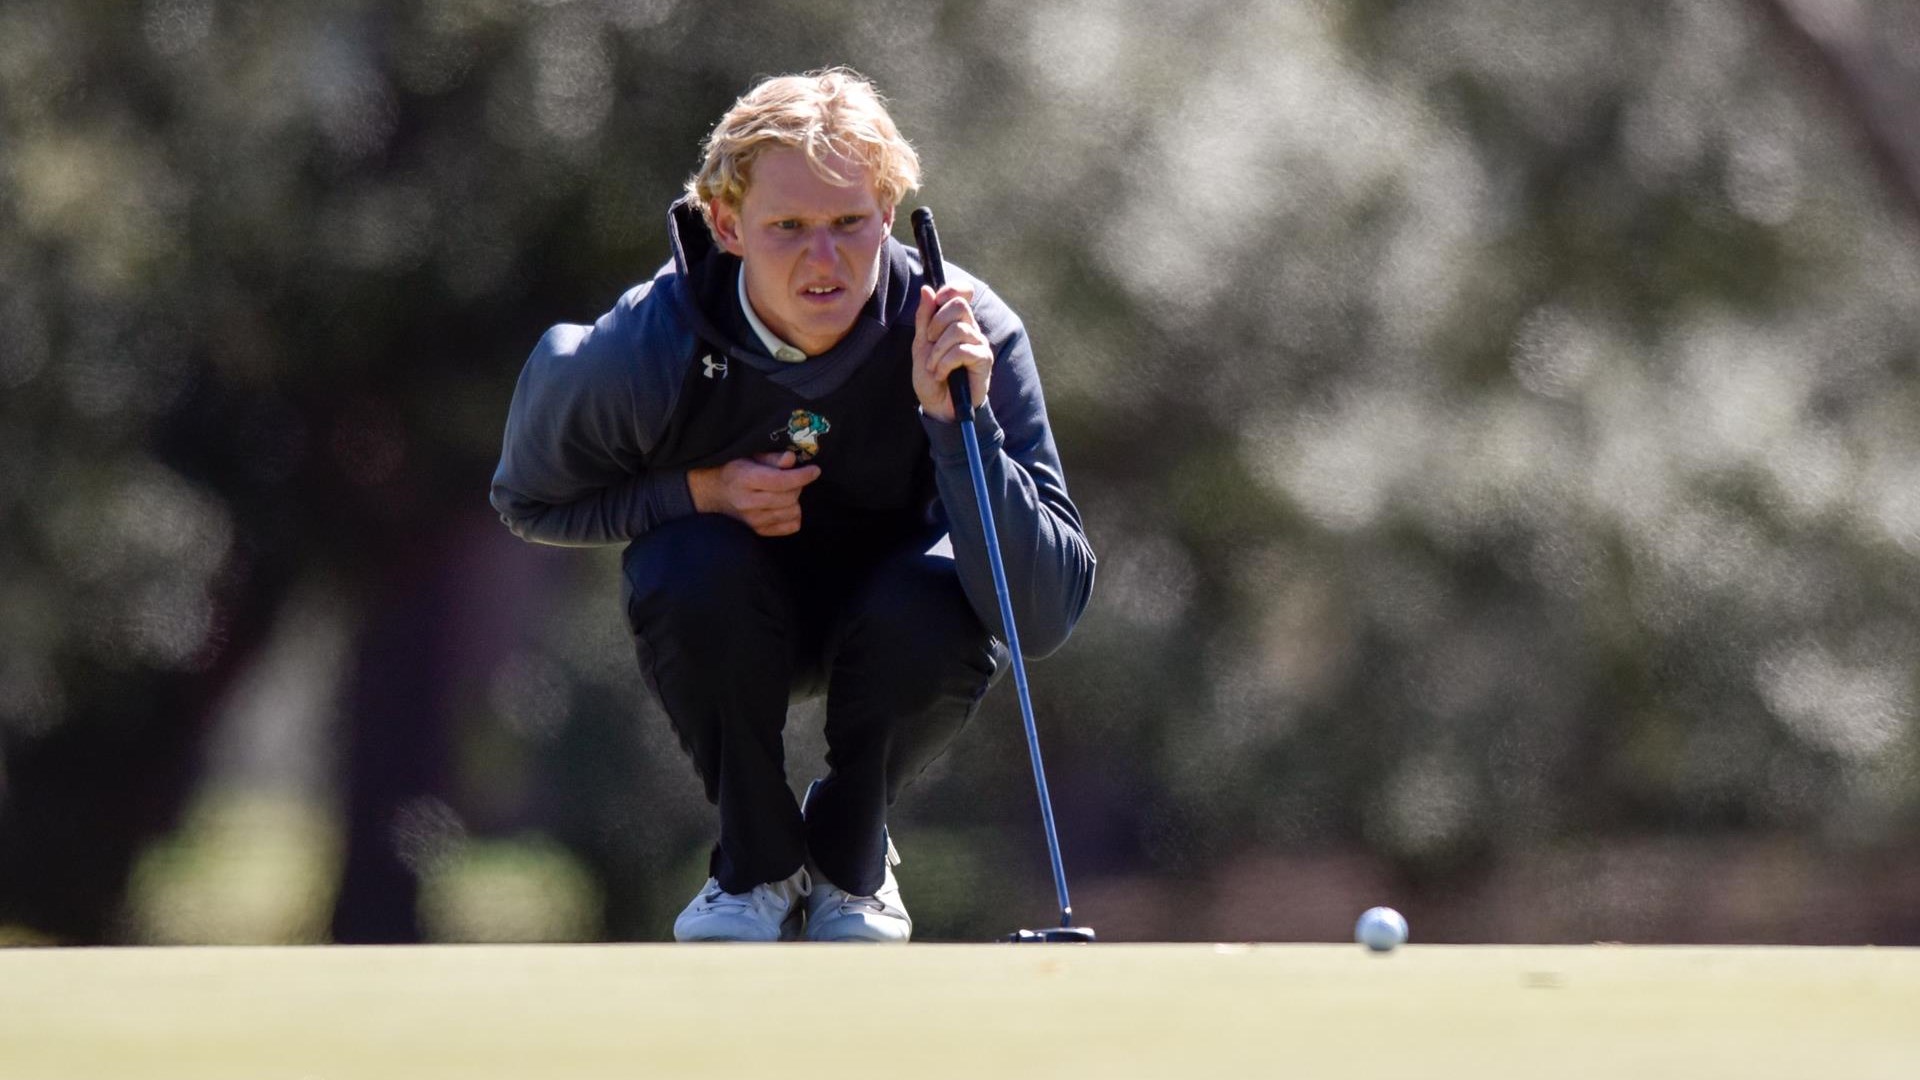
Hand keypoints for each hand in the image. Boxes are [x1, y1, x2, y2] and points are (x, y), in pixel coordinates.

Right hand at [686, 451, 820, 535]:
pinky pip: (790, 527)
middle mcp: (748, 502)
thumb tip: (791, 459)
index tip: (815, 470)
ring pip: (792, 512)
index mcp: (745, 479)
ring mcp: (753, 521)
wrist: (714, 493)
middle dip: (798, 486)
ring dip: (795, 501)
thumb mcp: (750, 457)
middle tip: (794, 479)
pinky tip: (785, 507)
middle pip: (789, 497)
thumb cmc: (735, 471)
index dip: (802, 476)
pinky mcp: (758, 532)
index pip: (781, 481)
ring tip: (786, 492)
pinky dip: (793, 516)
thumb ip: (772, 458)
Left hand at [912, 283, 991, 423]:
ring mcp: (979, 344)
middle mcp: (971, 329)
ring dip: (938, 350)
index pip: (962, 292)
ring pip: (959, 329)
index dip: (950, 289)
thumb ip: (924, 318)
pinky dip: (946, 363)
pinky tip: (942, 374)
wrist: (938, 406)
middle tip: (929, 342)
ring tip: (933, 367)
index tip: (936, 301)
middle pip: (959, 305)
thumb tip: (927, 289)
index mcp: (956, 321)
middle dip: (936, 323)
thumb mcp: (921, 344)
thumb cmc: (931, 376)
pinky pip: (963, 351)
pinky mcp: (984, 360)